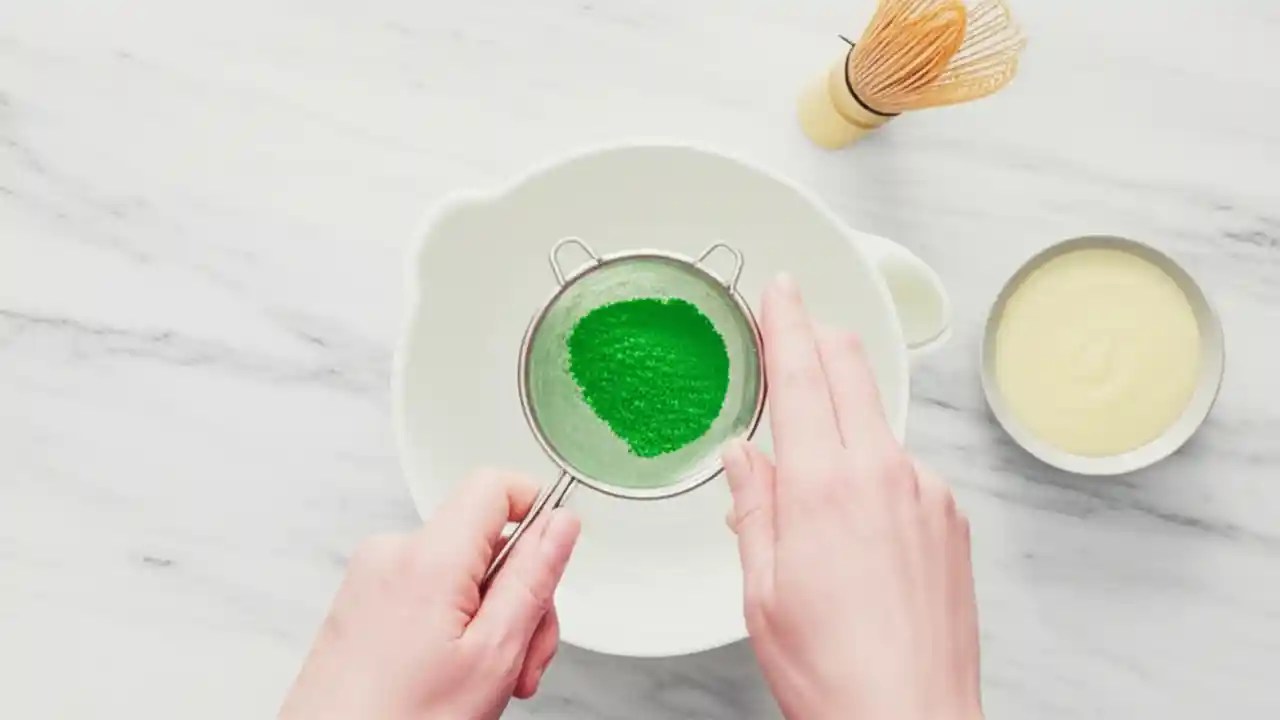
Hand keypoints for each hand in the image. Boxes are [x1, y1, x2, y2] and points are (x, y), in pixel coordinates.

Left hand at [279, 470, 580, 719]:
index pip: (494, 484)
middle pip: (484, 539)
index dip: (535, 512)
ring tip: (486, 680)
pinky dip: (453, 627)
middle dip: (517, 594)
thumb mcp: (493, 655)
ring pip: (460, 572)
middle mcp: (392, 554)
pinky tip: (453, 675)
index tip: (550, 561)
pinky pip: (428, 592)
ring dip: (488, 620)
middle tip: (521, 659)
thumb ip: (532, 579)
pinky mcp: (361, 602)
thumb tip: (561, 524)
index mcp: (428, 557)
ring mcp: (371, 578)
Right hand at [723, 276, 980, 719]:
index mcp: (824, 486)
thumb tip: (743, 457)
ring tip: (812, 443)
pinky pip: (904, 466)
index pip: (802, 374)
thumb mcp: (763, 591)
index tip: (779, 289)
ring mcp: (927, 494)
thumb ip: (754, 509)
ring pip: (878, 419)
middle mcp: (885, 475)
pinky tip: (854, 507)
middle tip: (796, 321)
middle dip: (821, 335)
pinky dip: (874, 462)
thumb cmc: (833, 674)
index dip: (786, 321)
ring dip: (845, 406)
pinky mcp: (951, 520)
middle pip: (852, 372)